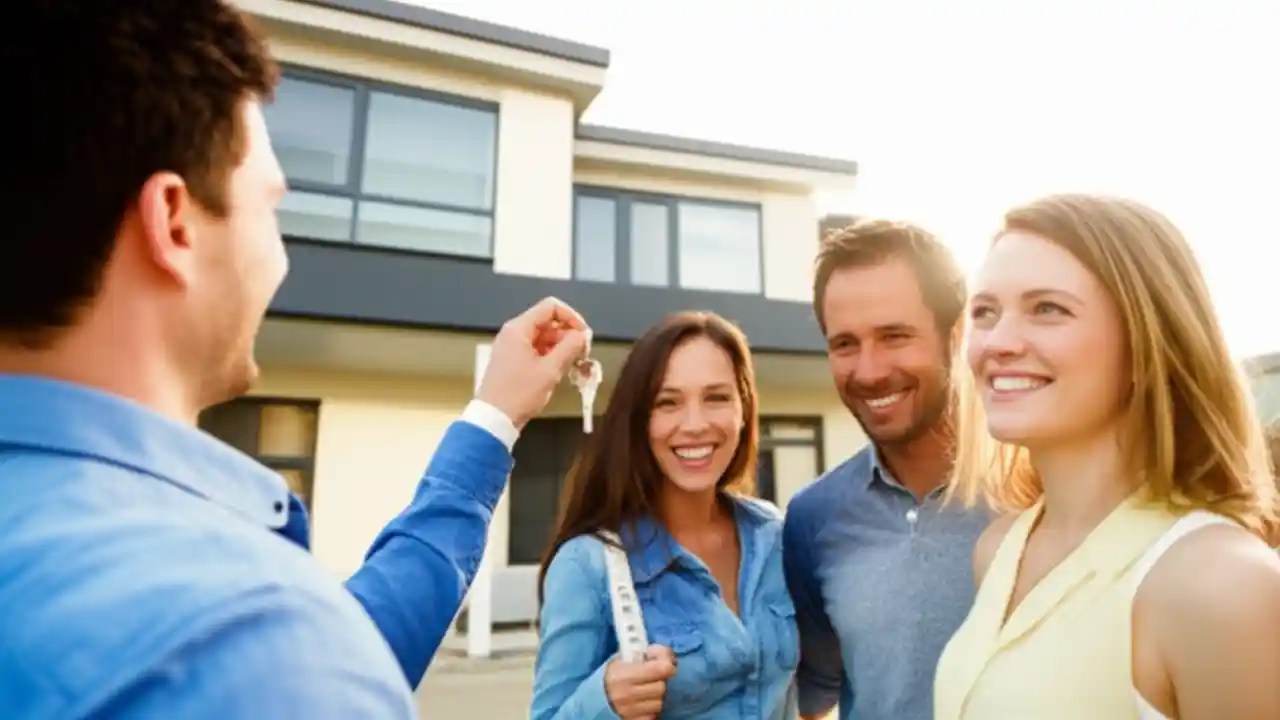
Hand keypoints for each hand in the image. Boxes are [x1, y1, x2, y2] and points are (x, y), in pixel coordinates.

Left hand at [476, 296, 591, 428]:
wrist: (494, 419)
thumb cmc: (520, 393)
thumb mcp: (550, 370)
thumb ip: (570, 348)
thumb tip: (583, 335)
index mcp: (519, 328)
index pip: (551, 307)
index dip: (572, 317)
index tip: (584, 335)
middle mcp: (513, 333)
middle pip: (548, 322)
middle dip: (568, 335)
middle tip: (583, 354)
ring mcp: (512, 347)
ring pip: (543, 337)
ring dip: (561, 347)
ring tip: (574, 365)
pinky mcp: (512, 361)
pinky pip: (536, 350)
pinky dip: (551, 356)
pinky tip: (561, 371)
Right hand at [603, 645, 676, 718]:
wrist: (595, 699)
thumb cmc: (613, 675)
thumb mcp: (623, 658)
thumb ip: (644, 654)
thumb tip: (667, 655)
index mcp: (623, 675)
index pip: (662, 668)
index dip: (667, 663)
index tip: (665, 662)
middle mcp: (626, 695)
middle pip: (661, 687)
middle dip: (660, 680)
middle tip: (653, 677)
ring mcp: (629, 711)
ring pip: (659, 703)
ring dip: (656, 696)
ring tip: (647, 691)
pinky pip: (654, 716)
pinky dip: (651, 709)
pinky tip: (644, 703)